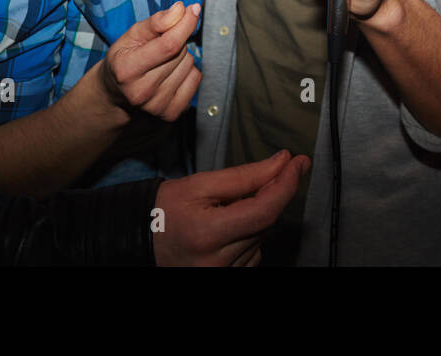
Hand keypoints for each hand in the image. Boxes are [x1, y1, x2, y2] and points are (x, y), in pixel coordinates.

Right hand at [99, 1, 200, 121]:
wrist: (116, 93)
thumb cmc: (124, 59)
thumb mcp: (131, 35)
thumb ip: (156, 22)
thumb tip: (181, 10)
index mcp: (127, 69)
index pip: (168, 45)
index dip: (184, 24)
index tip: (193, 10)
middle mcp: (141, 92)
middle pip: (180, 53)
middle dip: (176, 41)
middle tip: (159, 46)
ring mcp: (157, 105)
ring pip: (189, 65)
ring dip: (181, 57)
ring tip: (162, 62)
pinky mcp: (171, 113)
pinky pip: (196, 79)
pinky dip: (187, 72)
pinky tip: (171, 74)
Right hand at [152, 150, 310, 265]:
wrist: (142, 239)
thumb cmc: (167, 209)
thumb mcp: (200, 184)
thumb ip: (244, 175)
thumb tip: (281, 162)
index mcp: (208, 233)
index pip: (264, 209)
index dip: (287, 184)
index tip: (299, 162)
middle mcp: (218, 261)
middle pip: (267, 222)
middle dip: (275, 192)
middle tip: (280, 169)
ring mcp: (224, 274)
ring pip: (263, 237)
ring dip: (262, 214)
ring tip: (236, 202)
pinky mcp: (228, 279)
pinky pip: (255, 251)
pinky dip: (252, 232)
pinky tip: (234, 222)